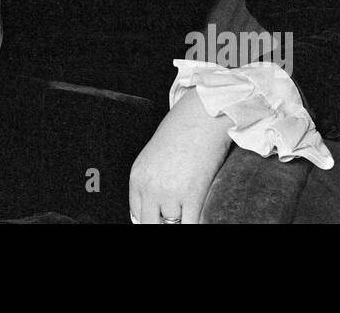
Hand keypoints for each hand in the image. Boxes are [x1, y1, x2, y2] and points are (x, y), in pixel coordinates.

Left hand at [129, 89, 233, 224]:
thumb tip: (160, 212)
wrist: (203, 114)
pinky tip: (200, 214)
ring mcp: (170, 192)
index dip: (152, 219)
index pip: (136, 214)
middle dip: (164, 223)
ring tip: (192, 202)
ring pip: (174, 224)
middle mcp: (149, 186)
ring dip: (184, 217)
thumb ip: (152, 183)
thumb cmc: (183, 132)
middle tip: (177, 215)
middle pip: (150, 224)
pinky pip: (190, 224)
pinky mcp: (192, 194)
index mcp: (137, 177)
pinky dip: (196, 222)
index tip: (163, 219)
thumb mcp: (155, 158)